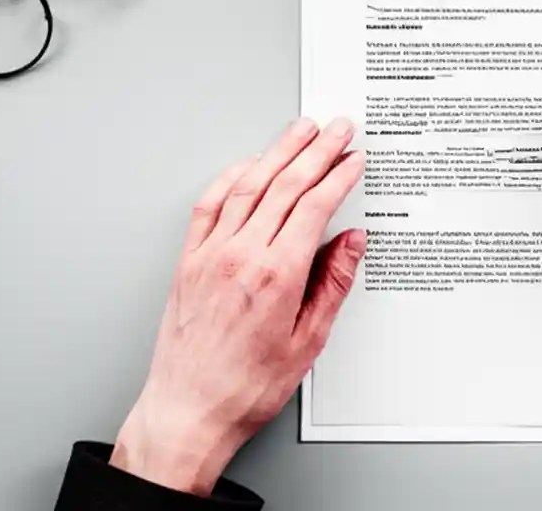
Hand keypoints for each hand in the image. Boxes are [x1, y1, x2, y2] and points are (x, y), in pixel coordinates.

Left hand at [110, 118, 364, 495]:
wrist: (187, 412)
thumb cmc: (244, 388)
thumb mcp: (307, 343)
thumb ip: (332, 285)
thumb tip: (351, 243)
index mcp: (275, 275)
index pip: (313, 206)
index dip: (338, 175)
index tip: (353, 158)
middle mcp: (239, 256)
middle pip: (283, 185)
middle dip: (316, 150)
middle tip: (336, 129)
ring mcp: (209, 254)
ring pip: (247, 185)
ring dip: (276, 151)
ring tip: (299, 131)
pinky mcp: (188, 261)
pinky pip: (209, 205)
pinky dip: (231, 177)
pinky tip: (247, 165)